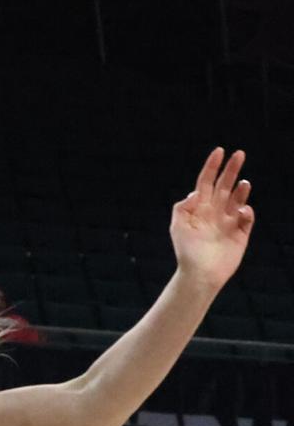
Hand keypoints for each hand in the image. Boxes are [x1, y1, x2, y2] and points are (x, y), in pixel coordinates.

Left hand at [170, 148, 253, 291]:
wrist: (200, 274)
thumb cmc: (186, 251)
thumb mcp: (177, 226)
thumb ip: (183, 207)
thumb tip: (195, 192)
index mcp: (199, 208)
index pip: (206, 182)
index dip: (212, 166)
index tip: (219, 151)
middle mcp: (215, 212)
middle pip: (224, 185)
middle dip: (232, 169)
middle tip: (239, 154)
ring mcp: (228, 221)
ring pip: (238, 198)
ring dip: (241, 189)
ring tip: (243, 183)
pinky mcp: (241, 232)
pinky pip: (247, 216)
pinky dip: (247, 210)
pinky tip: (242, 211)